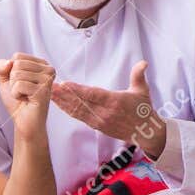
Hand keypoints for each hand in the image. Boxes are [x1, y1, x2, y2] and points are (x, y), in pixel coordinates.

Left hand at [0, 53, 55, 138]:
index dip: (11, 72)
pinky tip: (26, 101)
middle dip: (12, 81)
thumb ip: (1, 67)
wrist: (24, 122)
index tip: (20, 83)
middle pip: (17, 64)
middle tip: (22, 92)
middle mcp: (48, 69)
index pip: (17, 56)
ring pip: (17, 74)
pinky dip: (16, 95)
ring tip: (25, 96)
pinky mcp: (43, 91)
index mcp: (42, 64)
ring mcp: (47, 80)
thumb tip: (9, 62)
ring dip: (14, 89)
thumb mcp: (5, 80)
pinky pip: (18, 85)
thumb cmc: (17, 101)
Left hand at [50, 60, 166, 154]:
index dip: (77, 90)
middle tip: (50, 86)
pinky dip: (68, 110)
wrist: (144, 132)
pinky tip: (59, 104)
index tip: (65, 84)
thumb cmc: (143, 109)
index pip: (93, 94)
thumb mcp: (142, 90)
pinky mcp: (95, 126)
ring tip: (50, 93)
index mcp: (115, 101)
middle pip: (80, 103)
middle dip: (64, 95)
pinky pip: (79, 117)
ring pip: (77, 111)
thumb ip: (138, 75)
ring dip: (62, 102)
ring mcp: (99, 120)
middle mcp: (104, 113)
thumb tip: (143, 62)